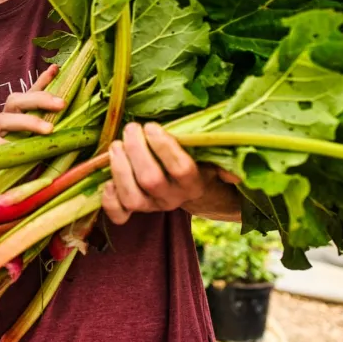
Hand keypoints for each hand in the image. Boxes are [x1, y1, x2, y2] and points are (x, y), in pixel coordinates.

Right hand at [0, 64, 64, 145]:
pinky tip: (8, 146)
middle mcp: (5, 118)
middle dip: (39, 99)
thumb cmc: (21, 156)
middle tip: (61, 104)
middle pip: (16, 100)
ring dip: (26, 122)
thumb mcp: (40, 141)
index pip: (31, 93)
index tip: (56, 69)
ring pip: (3, 119)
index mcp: (19, 114)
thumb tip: (71, 110)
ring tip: (48, 130)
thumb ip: (51, 125)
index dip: (43, 81)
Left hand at [103, 122, 239, 225]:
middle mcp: (172, 199)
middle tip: (132, 128)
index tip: (152, 126)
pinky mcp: (134, 211)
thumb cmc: (197, 161)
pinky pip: (119, 215)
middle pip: (151, 180)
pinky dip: (109, 200)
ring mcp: (152, 206)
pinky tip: (106, 180)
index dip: (164, 147)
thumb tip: (236, 174)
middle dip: (137, 150)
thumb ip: (221, 155)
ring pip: (132, 197)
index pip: (180, 169)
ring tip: (116, 145)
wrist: (191, 190)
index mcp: (194, 183)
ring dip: (119, 169)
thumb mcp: (213, 156)